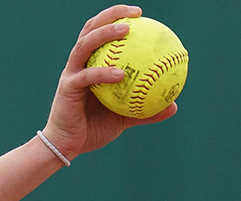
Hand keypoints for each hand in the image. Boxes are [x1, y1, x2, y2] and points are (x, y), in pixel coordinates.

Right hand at [42, 6, 177, 160]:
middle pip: (90, 28)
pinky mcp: (67, 88)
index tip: (141, 15)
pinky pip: (87, 76)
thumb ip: (145, 111)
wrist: (66, 147)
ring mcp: (71, 74)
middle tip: (136, 13)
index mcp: (89, 65)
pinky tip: (121, 74)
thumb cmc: (92, 130)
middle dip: (111, 15)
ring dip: (105, 33)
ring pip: (85, 45)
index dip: (117, 18)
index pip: (100, 33)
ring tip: (126, 30)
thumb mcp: (123, 118)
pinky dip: (103, 73)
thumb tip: (173, 106)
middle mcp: (78, 64)